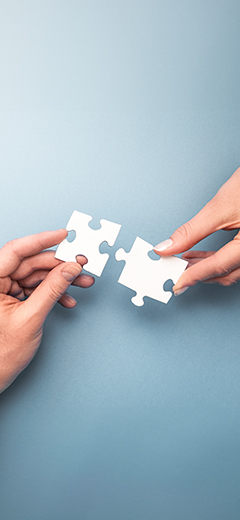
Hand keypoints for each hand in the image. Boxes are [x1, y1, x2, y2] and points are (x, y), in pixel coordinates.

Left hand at [0, 229, 93, 391]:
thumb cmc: (0, 354)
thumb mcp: (30, 318)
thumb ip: (52, 290)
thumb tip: (71, 268)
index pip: (16, 251)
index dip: (42, 240)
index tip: (64, 235)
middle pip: (30, 263)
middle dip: (59, 264)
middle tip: (81, 264)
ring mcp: (3, 291)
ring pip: (36, 276)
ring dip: (60, 279)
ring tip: (83, 283)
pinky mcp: (11, 300)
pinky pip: (35, 289)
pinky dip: (52, 293)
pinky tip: (67, 300)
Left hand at [154, 167, 239, 294]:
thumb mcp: (221, 207)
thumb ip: (192, 231)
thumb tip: (168, 247)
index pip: (219, 267)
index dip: (194, 276)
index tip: (175, 284)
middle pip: (226, 274)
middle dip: (199, 274)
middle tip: (175, 271)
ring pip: (232, 270)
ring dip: (206, 268)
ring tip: (183, 262)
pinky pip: (237, 261)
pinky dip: (217, 261)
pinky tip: (200, 256)